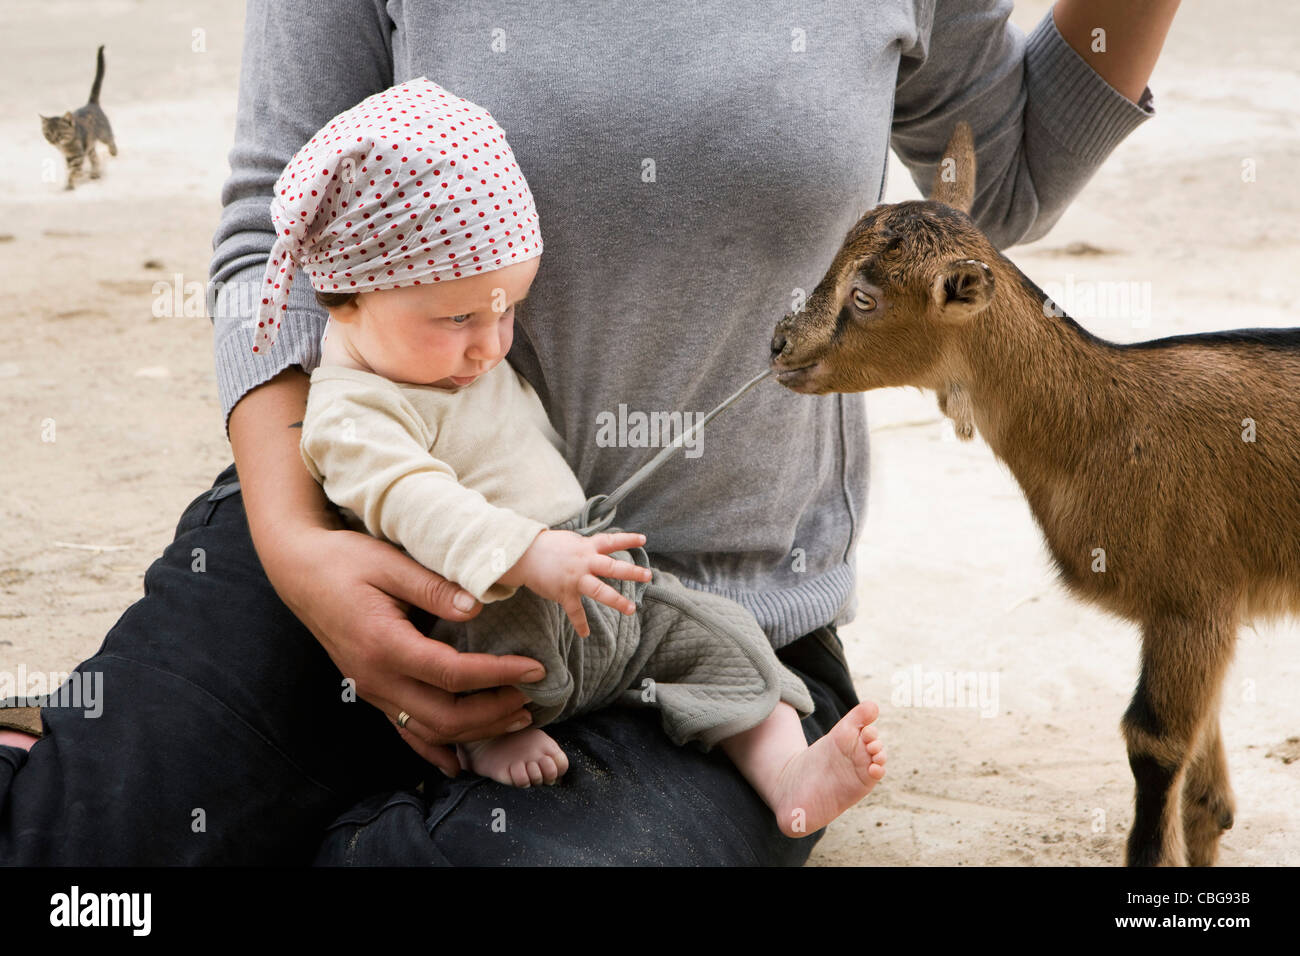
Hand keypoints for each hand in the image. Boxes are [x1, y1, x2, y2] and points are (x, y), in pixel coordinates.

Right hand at [257, 520, 546, 777]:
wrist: (299, 571)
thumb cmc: (345, 560)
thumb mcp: (391, 563)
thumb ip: (435, 587)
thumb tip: (478, 606)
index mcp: (384, 644)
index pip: (452, 673)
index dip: (498, 675)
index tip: (534, 668)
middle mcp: (376, 677)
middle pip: (444, 716)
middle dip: (493, 712)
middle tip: (531, 698)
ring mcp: (371, 690)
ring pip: (428, 730)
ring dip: (475, 731)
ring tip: (515, 718)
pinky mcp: (370, 691)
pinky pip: (405, 731)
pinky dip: (434, 750)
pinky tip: (458, 763)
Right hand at [507, 530, 651, 637]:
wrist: (523, 555)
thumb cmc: (546, 546)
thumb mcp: (570, 540)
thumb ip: (586, 546)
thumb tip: (599, 547)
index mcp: (586, 547)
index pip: (611, 541)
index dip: (627, 540)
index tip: (643, 539)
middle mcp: (584, 562)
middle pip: (612, 567)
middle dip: (632, 572)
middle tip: (648, 576)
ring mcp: (575, 579)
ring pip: (600, 590)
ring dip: (617, 600)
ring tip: (631, 608)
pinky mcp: (564, 593)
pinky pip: (575, 611)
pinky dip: (580, 624)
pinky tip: (586, 633)